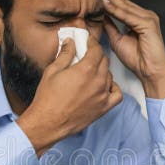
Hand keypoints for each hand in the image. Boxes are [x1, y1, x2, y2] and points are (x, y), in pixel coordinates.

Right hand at [17, 36, 122, 155]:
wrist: (48, 123)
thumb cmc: (48, 98)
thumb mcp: (53, 71)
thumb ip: (65, 54)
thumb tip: (70, 42)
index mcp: (86, 70)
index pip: (96, 49)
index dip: (92, 42)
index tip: (88, 41)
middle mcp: (98, 81)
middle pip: (105, 61)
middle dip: (96, 55)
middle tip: (87, 55)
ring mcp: (103, 95)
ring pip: (110, 75)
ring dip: (102, 70)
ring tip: (91, 72)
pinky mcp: (104, 108)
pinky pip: (116, 94)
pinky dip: (112, 88)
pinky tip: (103, 86)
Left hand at [101, 0, 164, 98]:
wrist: (150, 73)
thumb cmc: (137, 60)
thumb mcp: (117, 40)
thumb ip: (110, 27)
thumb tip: (100, 15)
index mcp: (139, 19)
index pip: (121, 5)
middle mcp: (145, 15)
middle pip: (123, 2)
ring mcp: (148, 18)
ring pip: (125, 7)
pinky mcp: (149, 24)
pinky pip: (129, 16)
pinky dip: (117, 10)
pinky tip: (106, 4)